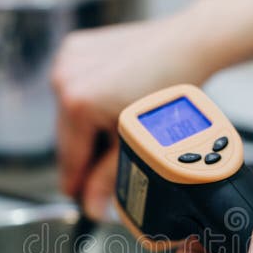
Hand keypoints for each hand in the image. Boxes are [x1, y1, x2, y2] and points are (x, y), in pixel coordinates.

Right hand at [50, 8, 216, 217]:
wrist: (187, 46)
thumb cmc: (170, 86)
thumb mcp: (136, 142)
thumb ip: (110, 178)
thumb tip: (93, 206)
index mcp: (77, 102)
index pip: (69, 157)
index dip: (76, 182)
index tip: (80, 197)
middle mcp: (65, 77)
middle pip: (66, 135)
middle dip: (85, 153)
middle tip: (104, 169)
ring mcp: (68, 59)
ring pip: (69, 112)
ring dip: (86, 127)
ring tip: (114, 132)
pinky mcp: (76, 47)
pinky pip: (74, 86)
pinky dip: (88, 100)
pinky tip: (112, 104)